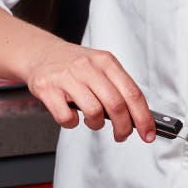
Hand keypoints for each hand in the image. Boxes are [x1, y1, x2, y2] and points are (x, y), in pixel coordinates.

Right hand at [25, 41, 154, 141]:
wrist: (39, 52)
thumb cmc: (75, 65)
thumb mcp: (101, 68)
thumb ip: (119, 89)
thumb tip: (140, 118)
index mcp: (106, 62)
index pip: (133, 93)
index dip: (144, 118)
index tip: (148, 133)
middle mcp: (88, 67)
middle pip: (116, 105)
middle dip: (124, 127)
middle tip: (122, 135)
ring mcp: (66, 77)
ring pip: (93, 112)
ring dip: (96, 125)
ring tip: (93, 121)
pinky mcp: (47, 88)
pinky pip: (66, 117)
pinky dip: (73, 123)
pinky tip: (72, 115)